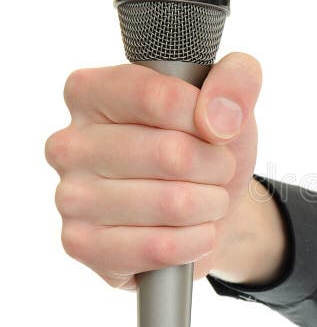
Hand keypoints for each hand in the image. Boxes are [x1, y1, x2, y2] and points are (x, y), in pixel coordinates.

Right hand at [45, 52, 261, 289]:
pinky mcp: (81, 245)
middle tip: (218, 170)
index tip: (219, 130)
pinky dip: (196, 241)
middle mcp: (68, 143)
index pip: (159, 97)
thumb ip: (237, 79)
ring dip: (211, 205)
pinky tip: (195, 232)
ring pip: (173, 203)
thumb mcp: (233, 104)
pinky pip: (160, 247)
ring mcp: (69, 198)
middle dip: (216, 167)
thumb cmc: (208, 149)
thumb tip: (218, 116)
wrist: (210, 211)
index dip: (208, 118)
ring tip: (207, 200)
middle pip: (172, 154)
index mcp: (91, 92)